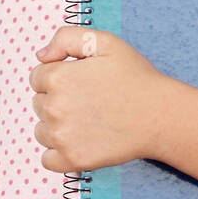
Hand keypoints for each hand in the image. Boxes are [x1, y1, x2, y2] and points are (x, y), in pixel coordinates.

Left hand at [30, 26, 172, 172]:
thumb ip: (67, 38)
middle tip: (90, 99)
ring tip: (88, 119)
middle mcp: (54, 108)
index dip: (59, 76)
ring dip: (57, 125)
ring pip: (42, 130)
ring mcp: (62, 137)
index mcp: (58, 77)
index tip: (82, 81)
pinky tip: (80, 140)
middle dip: (58, 99)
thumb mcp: (106, 42)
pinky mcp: (72, 160)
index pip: (37, 77)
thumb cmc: (135, 77)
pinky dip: (59, 152)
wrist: (160, 114)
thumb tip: (41, 56)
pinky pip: (48, 159)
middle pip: (38, 104)